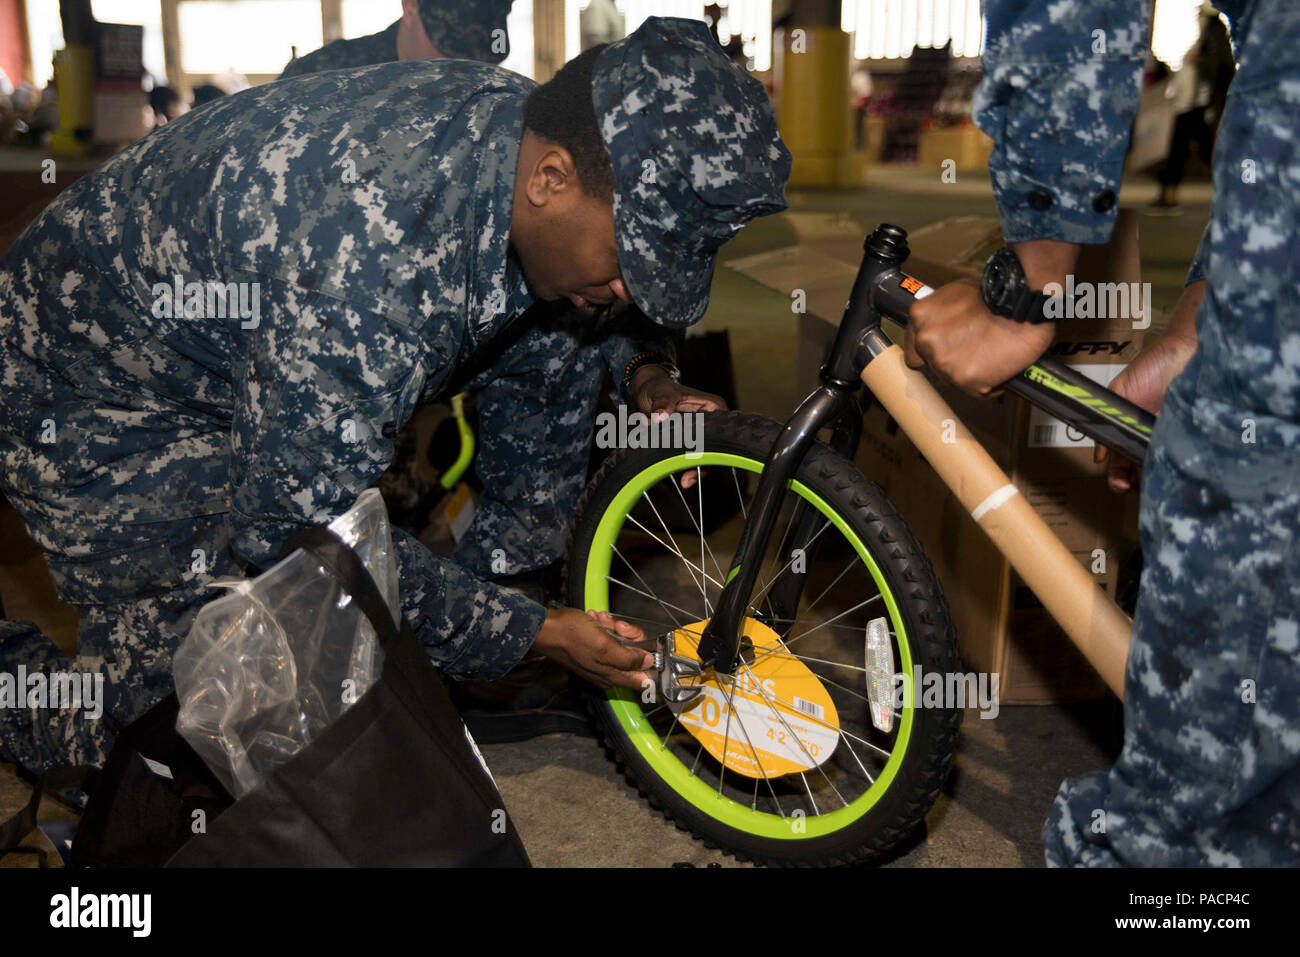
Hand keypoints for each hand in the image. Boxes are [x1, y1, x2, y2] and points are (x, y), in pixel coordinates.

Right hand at [530, 607, 653, 690]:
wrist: (547, 628)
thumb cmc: (571, 636)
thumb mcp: (605, 646)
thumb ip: (629, 658)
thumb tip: (648, 662)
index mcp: (613, 676)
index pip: (645, 680)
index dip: (650, 662)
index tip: (649, 646)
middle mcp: (609, 672)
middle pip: (635, 656)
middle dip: (629, 637)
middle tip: (617, 626)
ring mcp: (601, 661)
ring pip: (622, 643)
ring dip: (615, 628)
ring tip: (601, 620)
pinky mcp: (594, 650)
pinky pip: (608, 637)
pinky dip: (605, 627)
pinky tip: (595, 620)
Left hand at [629, 367, 725, 488]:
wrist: (645, 392)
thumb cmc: (657, 387)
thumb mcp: (660, 393)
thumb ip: (663, 404)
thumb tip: (661, 416)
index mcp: (714, 408)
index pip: (720, 433)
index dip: (712, 450)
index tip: (697, 460)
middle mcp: (712, 423)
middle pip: (716, 449)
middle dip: (703, 465)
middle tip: (688, 480)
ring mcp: (702, 434)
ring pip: (706, 458)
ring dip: (694, 469)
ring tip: (684, 481)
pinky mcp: (690, 442)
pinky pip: (691, 459)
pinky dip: (685, 468)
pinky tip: (681, 478)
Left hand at [905, 279, 1056, 395]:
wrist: (1022, 304)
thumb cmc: (995, 295)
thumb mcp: (956, 293)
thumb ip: (941, 316)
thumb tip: (942, 329)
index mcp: (919, 318)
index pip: (913, 351)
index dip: (930, 354)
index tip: (946, 352)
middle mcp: (926, 341)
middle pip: (934, 367)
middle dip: (953, 362)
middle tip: (976, 351)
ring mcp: (944, 363)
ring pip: (954, 381)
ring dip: (972, 373)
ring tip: (992, 355)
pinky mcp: (965, 380)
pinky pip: (977, 390)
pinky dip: (990, 384)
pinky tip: (1001, 366)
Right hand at [1095, 282, 1202, 491]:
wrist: (1189, 349)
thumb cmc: (1156, 364)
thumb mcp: (1122, 389)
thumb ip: (1107, 415)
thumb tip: (1100, 453)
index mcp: (1133, 427)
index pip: (1122, 459)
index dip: (1119, 476)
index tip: (1121, 484)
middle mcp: (1154, 435)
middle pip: (1143, 468)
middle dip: (1136, 483)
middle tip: (1135, 487)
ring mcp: (1176, 436)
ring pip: (1165, 466)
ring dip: (1157, 478)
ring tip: (1153, 482)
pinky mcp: (1196, 434)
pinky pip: (1189, 455)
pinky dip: (1183, 465)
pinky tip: (1176, 470)